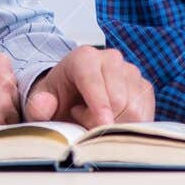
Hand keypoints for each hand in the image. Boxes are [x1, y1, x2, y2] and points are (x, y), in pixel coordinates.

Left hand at [25, 45, 153, 127]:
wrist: (73, 95)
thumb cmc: (59, 98)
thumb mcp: (40, 102)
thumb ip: (38, 106)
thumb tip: (46, 104)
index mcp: (83, 57)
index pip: (94, 82)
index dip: (98, 107)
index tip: (100, 126)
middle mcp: (110, 58)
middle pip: (118, 100)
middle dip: (103, 122)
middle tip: (84, 123)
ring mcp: (131, 71)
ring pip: (135, 109)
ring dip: (117, 125)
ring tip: (97, 120)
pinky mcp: (144, 87)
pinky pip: (146, 114)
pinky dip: (131, 126)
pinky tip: (114, 121)